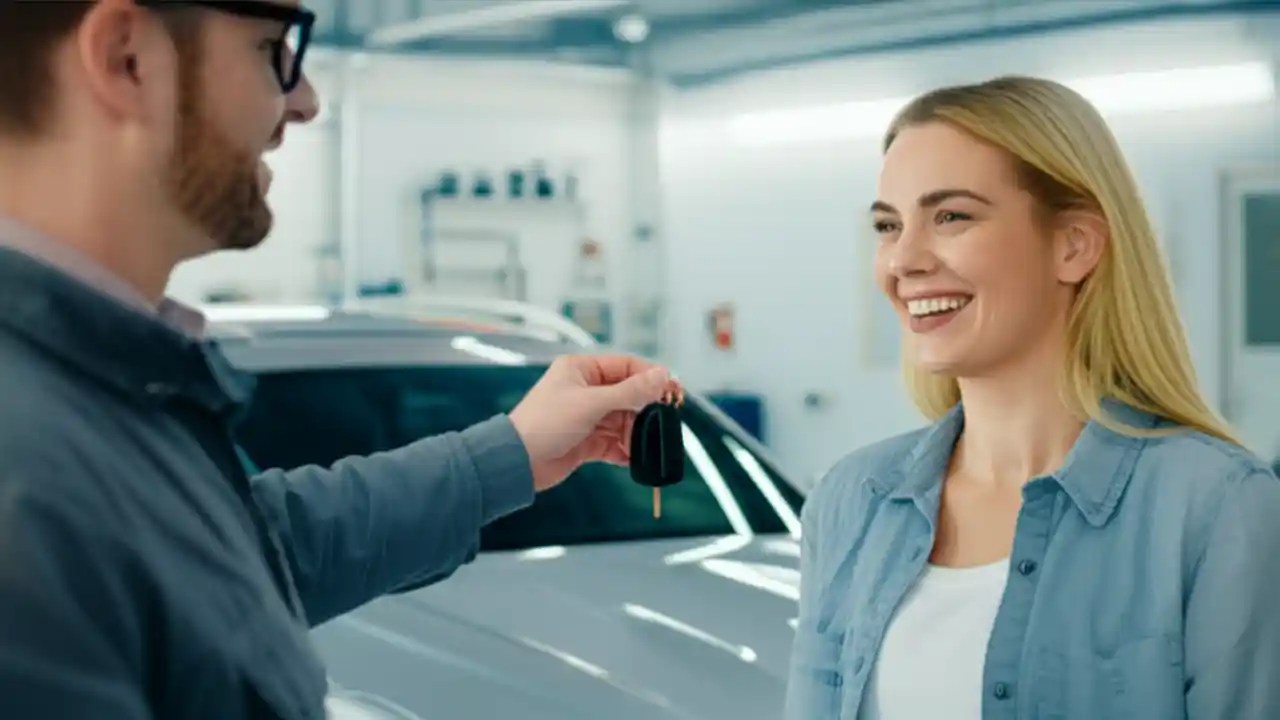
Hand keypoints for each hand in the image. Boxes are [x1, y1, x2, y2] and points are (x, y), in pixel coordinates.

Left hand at [508, 354, 682, 491]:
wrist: (517, 462)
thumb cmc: (546, 423)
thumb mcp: (592, 403)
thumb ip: (630, 391)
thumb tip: (662, 375)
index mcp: (581, 370)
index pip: (625, 366)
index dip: (650, 377)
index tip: (672, 390)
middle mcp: (585, 390)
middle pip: (628, 395)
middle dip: (645, 409)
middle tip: (665, 421)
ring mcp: (586, 417)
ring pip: (623, 421)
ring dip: (636, 433)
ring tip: (647, 444)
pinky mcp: (586, 442)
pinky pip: (614, 443)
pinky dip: (625, 450)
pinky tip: (634, 458)